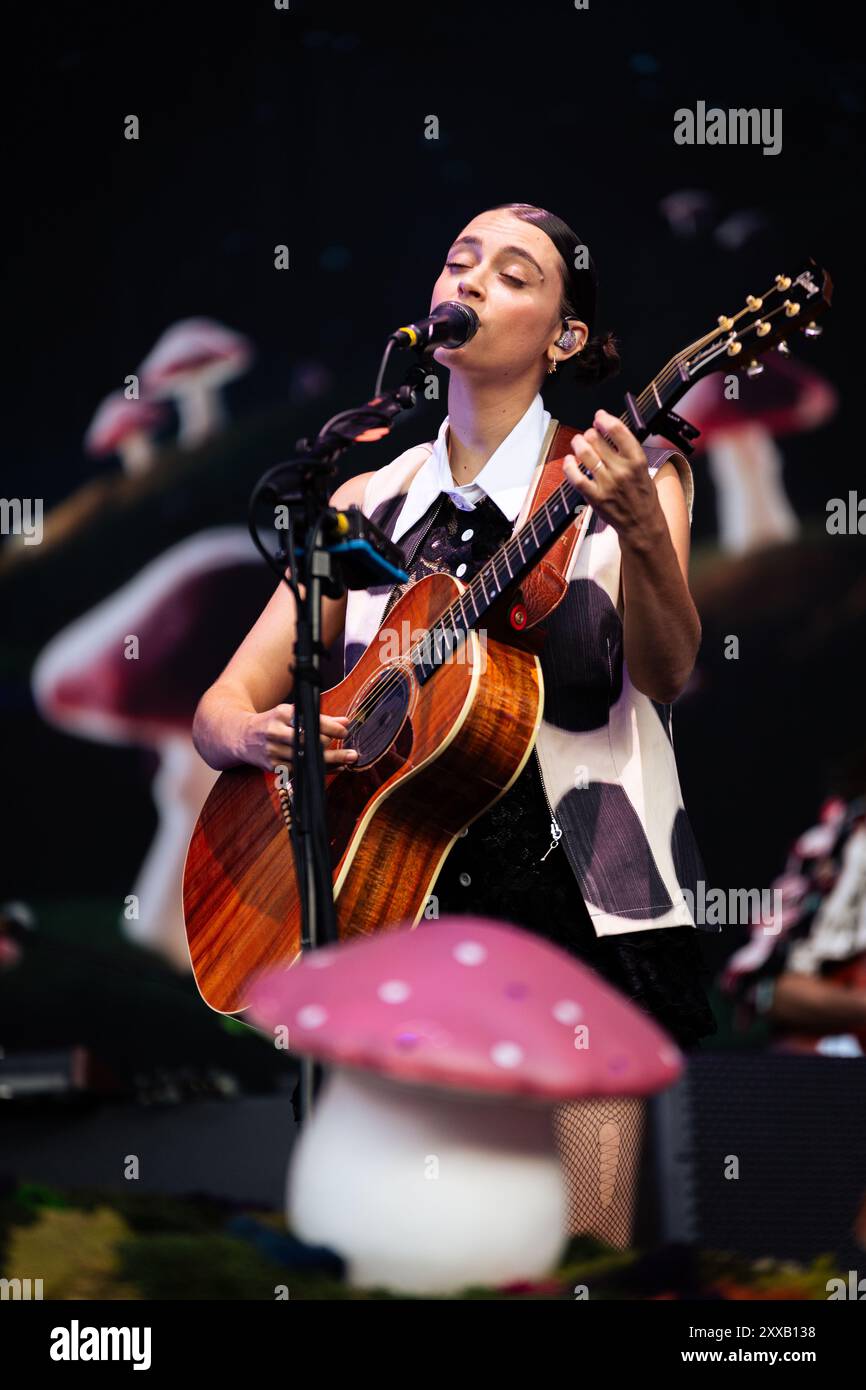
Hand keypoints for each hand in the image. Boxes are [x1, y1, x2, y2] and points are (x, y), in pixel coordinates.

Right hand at [243, 703, 357, 772]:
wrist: (242, 736)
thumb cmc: (273, 722)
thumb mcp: (292, 713)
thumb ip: (319, 718)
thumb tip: (345, 721)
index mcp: (281, 714)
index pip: (309, 721)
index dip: (330, 727)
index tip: (344, 731)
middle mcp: (275, 733)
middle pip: (308, 744)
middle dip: (332, 750)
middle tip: (352, 753)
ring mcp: (273, 751)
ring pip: (306, 761)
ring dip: (329, 763)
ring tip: (348, 761)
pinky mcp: (273, 766)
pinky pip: (301, 771)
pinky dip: (318, 770)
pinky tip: (334, 768)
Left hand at [562, 409, 661, 539]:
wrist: (642, 525)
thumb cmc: (642, 496)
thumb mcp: (644, 470)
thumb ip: (628, 452)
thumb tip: (608, 431)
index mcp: (638, 461)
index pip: (619, 431)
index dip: (605, 419)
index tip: (599, 417)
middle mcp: (622, 470)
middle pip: (597, 440)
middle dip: (590, 433)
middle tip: (588, 434)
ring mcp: (608, 484)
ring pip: (585, 454)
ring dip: (578, 444)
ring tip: (577, 442)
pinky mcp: (595, 497)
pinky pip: (576, 477)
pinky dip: (569, 466)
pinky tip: (569, 460)